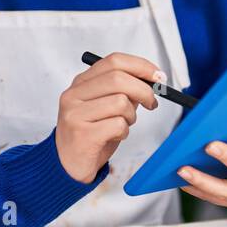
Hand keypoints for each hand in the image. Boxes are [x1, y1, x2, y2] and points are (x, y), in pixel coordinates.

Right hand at [55, 52, 160, 183]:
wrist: (68, 165)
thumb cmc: (91, 134)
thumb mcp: (106, 107)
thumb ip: (124, 91)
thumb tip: (151, 80)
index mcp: (81, 83)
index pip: (114, 61)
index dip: (140, 66)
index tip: (157, 76)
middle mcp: (74, 94)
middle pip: (118, 78)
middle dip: (144, 90)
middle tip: (151, 103)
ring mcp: (75, 113)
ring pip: (121, 102)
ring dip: (131, 117)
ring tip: (123, 126)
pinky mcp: (82, 134)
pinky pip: (118, 125)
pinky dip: (123, 132)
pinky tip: (114, 136)